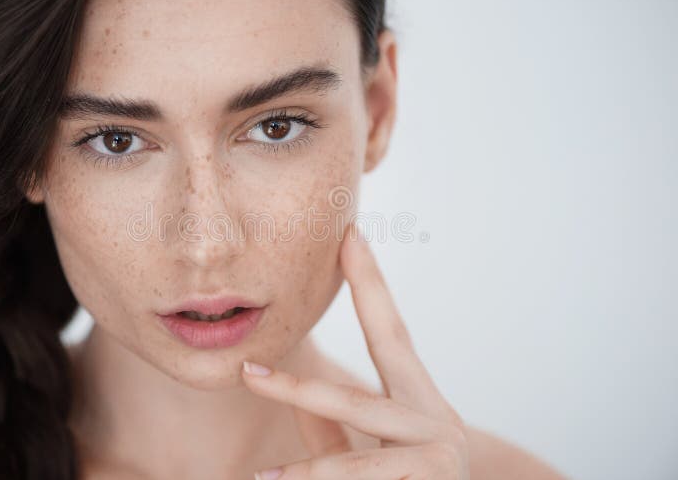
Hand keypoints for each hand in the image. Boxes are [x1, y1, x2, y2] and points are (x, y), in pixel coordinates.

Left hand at [241, 222, 468, 478]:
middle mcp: (438, 425)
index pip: (391, 332)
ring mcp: (440, 461)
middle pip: (354, 400)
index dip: (369, 284)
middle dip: (297, 390)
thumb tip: (289, 397)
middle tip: (248, 374)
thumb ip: (334, 430)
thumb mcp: (375, 453)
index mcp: (422, 403)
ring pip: (350, 466)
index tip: (349, 234)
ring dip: (307, 476)